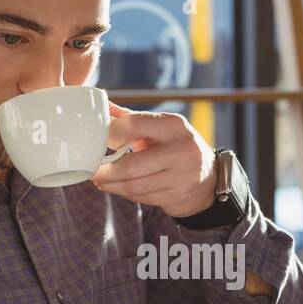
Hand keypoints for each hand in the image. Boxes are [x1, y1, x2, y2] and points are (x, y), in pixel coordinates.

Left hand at [91, 103, 215, 217]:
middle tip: (93, 170)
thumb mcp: (160, 128)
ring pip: (134, 185)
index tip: (102, 142)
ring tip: (101, 180)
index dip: (112, 134)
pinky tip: (118, 188)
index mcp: (174, 125)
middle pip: (131, 164)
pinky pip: (142, 197)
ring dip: (112, 185)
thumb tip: (102, 106)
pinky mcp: (177, 196)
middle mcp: (182, 149)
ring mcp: (182, 176)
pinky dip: (125, 193)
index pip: (134, 124)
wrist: (208, 179)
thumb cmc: (175, 148)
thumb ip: (131, 118)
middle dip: (106, 170)